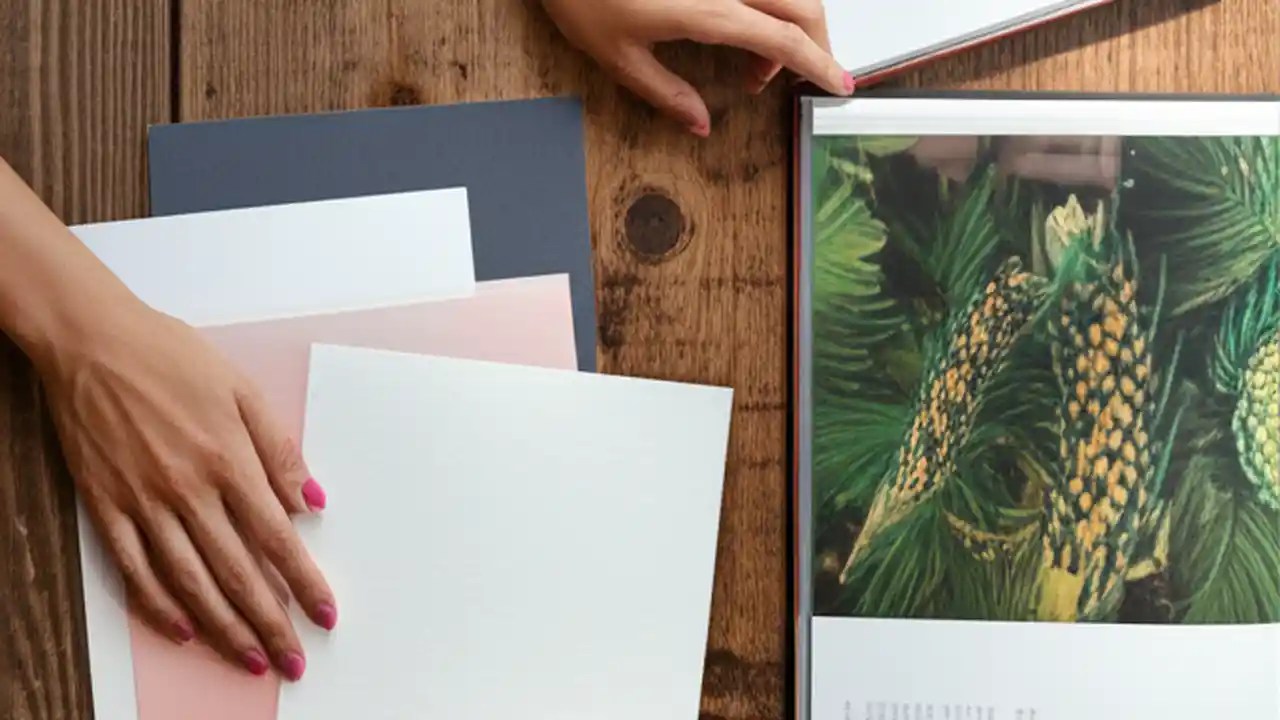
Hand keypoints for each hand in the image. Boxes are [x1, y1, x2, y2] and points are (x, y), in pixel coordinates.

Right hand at [38, 299, 333, 680]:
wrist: (93, 340)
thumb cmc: (173, 357)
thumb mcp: (242, 390)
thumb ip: (280, 450)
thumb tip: (313, 501)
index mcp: (230, 460)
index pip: (278, 538)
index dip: (304, 582)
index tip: (325, 615)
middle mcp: (189, 489)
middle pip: (238, 572)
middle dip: (271, 622)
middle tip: (294, 659)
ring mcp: (144, 501)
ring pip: (190, 580)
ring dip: (224, 627)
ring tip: (250, 658)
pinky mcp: (106, 504)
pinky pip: (135, 568)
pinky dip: (160, 604)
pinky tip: (184, 629)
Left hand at [541, 0, 852, 135]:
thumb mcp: (617, 56)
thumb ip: (666, 93)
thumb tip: (699, 124)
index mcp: (709, 9)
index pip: (786, 42)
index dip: (819, 66)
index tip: (840, 85)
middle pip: (803, 7)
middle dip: (812, 44)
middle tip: (786, 79)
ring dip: (789, 22)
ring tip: (754, 59)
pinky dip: (769, 3)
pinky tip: (745, 21)